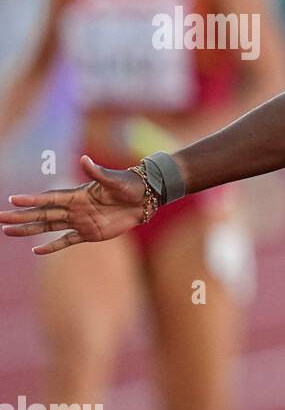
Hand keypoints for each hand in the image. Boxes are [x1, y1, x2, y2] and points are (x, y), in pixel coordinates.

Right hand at [1, 155, 148, 254]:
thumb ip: (98, 172)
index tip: (13, 199)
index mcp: (78, 195)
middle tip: (0, 219)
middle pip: (42, 213)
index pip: (50, 198)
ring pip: (48, 226)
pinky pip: (66, 241)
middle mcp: (74, 208)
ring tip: (8, 232)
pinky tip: (36, 250)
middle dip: (21, 216)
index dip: (32, 199)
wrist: (144, 200)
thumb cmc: (130, 186)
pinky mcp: (89, 233)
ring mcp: (80, 221)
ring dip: (29, 229)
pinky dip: (52, 246)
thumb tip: (84, 158)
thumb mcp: (114, 180)